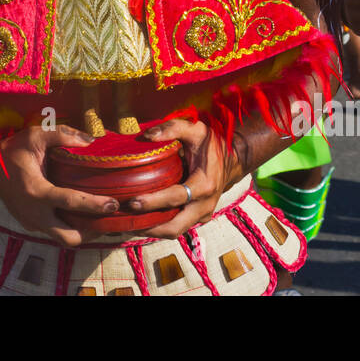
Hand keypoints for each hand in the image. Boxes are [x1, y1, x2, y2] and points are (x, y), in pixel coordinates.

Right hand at [0, 125, 117, 246]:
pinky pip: (54, 231)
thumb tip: (90, 140)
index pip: (71, 203)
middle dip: (92, 232)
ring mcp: (31, 222)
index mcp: (36, 192)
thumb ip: (62, 134)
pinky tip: (80, 214)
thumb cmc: (14, 149)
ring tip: (99, 217)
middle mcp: (34, 213)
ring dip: (82, 231)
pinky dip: (69, 226)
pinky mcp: (30, 224)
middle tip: (108, 219)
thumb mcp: (35, 135)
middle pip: (69, 237)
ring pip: (62, 238)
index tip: (114, 204)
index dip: (95, 205)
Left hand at [124, 117, 235, 238]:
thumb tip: (146, 135)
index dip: (153, 202)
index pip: (175, 198)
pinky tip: (141, 219)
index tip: (133, 202)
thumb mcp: (195, 130)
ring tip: (128, 223)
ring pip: (175, 231)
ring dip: (152, 230)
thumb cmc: (212, 144)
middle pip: (174, 227)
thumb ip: (172, 129)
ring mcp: (203, 214)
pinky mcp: (199, 217)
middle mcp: (204, 205)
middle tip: (126, 219)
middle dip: (149, 227)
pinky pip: (178, 226)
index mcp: (204, 185)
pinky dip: (160, 226)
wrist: (233, 159)